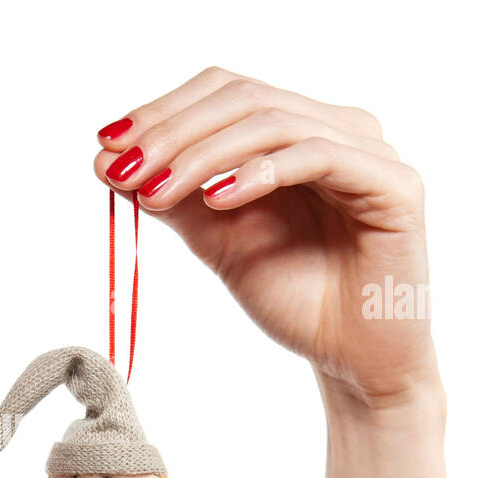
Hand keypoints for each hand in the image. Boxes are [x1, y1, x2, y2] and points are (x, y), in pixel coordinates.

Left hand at [95, 67, 433, 406]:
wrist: (351, 361)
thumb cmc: (294, 298)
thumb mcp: (217, 239)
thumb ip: (173, 197)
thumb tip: (106, 160)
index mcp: (298, 130)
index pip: (225, 92)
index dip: (163, 111)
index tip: (107, 145)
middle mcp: (338, 128)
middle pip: (244, 98)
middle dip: (173, 132)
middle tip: (124, 168)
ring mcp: (370, 152)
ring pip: (273, 122)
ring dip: (203, 155)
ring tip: (157, 191)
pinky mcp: (395, 186)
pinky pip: (318, 158)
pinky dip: (260, 173)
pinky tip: (217, 200)